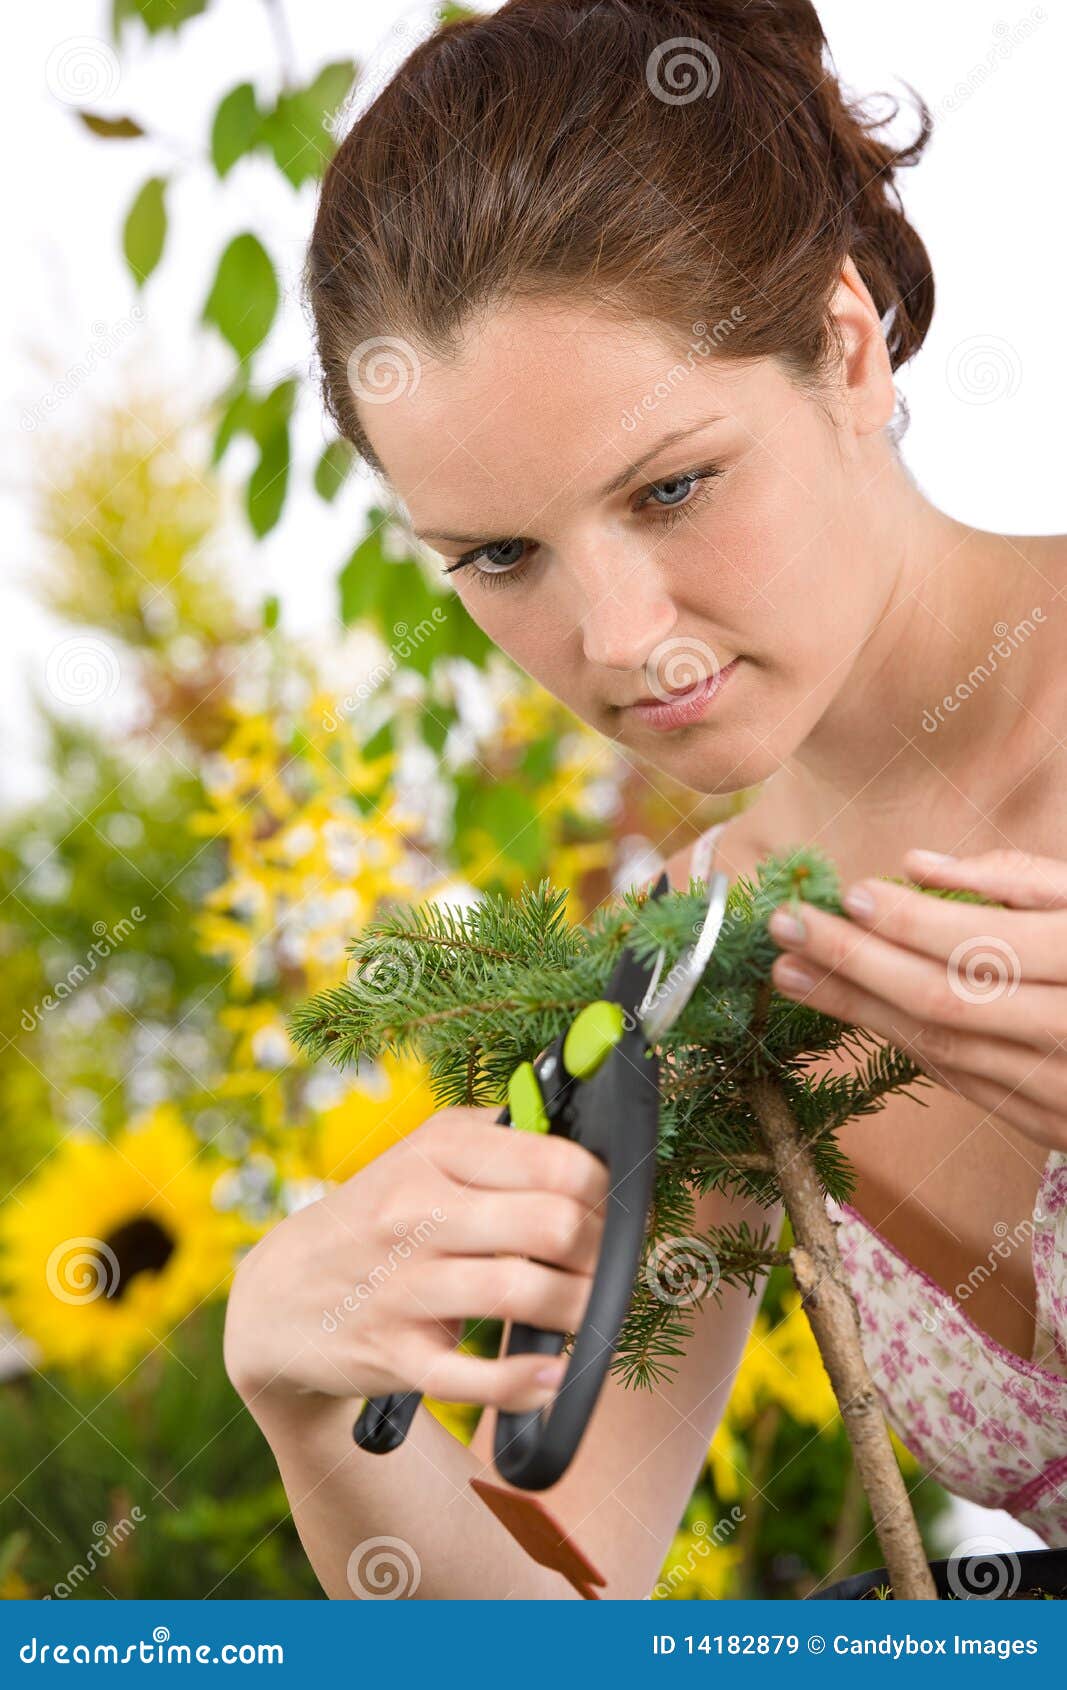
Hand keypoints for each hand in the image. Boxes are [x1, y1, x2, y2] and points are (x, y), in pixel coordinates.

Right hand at [223, 1105, 607, 1415]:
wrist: (281, 1292)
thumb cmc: (381, 1213)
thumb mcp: (427, 1152)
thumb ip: (503, 1135)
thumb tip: (589, 1132)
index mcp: (439, 1152)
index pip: (556, 1163)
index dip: (607, 1193)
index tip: (621, 1211)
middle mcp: (418, 1211)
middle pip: (550, 1226)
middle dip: (602, 1253)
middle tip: (611, 1266)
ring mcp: (403, 1285)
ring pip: (521, 1294)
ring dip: (580, 1312)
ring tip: (591, 1314)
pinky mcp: (393, 1353)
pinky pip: (470, 1376)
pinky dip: (522, 1383)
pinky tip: (554, 1376)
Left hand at [765, 846, 1066, 1152]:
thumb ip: (1025, 880)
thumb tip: (921, 865)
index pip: (988, 948)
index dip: (913, 922)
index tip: (851, 892)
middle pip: (948, 1004)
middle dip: (856, 964)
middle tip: (786, 928)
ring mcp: (1066, 1090)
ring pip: (944, 1049)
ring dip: (857, 1008)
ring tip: (791, 970)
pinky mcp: (1052, 1126)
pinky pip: (961, 1080)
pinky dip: (901, 1040)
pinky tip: (852, 1007)